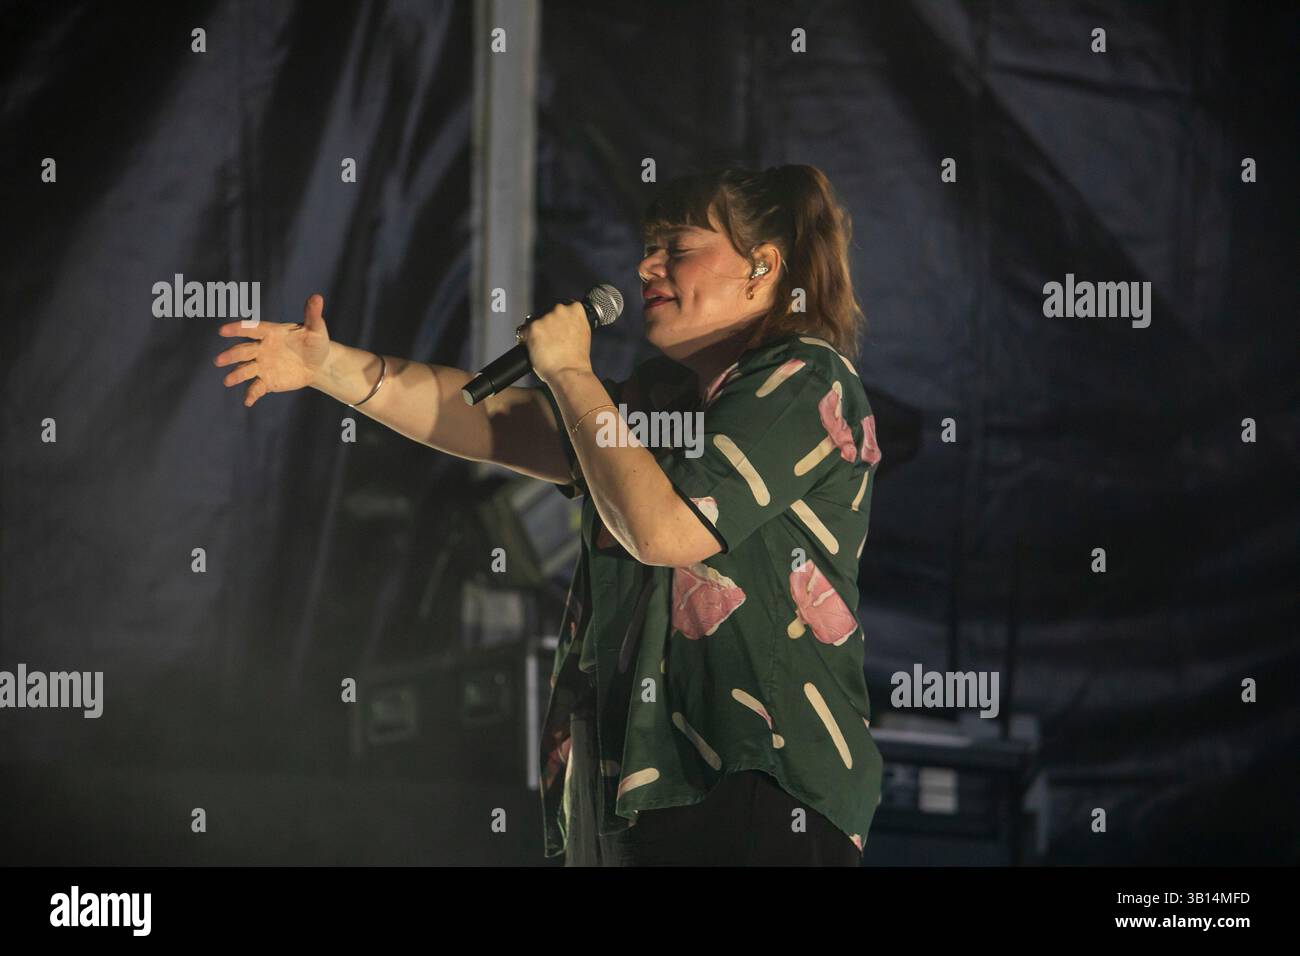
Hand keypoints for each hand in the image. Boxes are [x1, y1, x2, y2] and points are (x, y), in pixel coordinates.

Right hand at [214, 294, 331, 406]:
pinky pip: (257, 387)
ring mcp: (263, 365)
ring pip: (246, 370)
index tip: (223, 331)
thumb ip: (313, 315)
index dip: (237, 329)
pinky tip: (248, 402)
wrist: (318, 364)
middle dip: (231, 356)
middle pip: (243, 351)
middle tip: (219, 361)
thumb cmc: (315, 342)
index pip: (252, 329)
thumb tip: (317, 297)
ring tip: (227, 381)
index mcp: (270, 332)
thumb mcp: (316, 329)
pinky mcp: (267, 381)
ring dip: (236, 375)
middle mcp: (262, 348)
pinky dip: (252, 394)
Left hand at [519, 300, 592, 384]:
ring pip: (535, 322)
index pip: (563, 306)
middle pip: (547, 313)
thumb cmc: (576, 360)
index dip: (559, 319)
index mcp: (576, 309)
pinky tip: (535, 349)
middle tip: (552, 342)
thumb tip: (565, 322)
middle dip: (547, 325)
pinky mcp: (533, 327)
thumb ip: (574, 323)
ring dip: (536, 333)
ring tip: (545, 348)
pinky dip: (526, 340)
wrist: (568, 373)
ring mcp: (546, 318)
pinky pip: (523, 331)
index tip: (559, 328)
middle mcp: (560, 309)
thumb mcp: (583, 334)